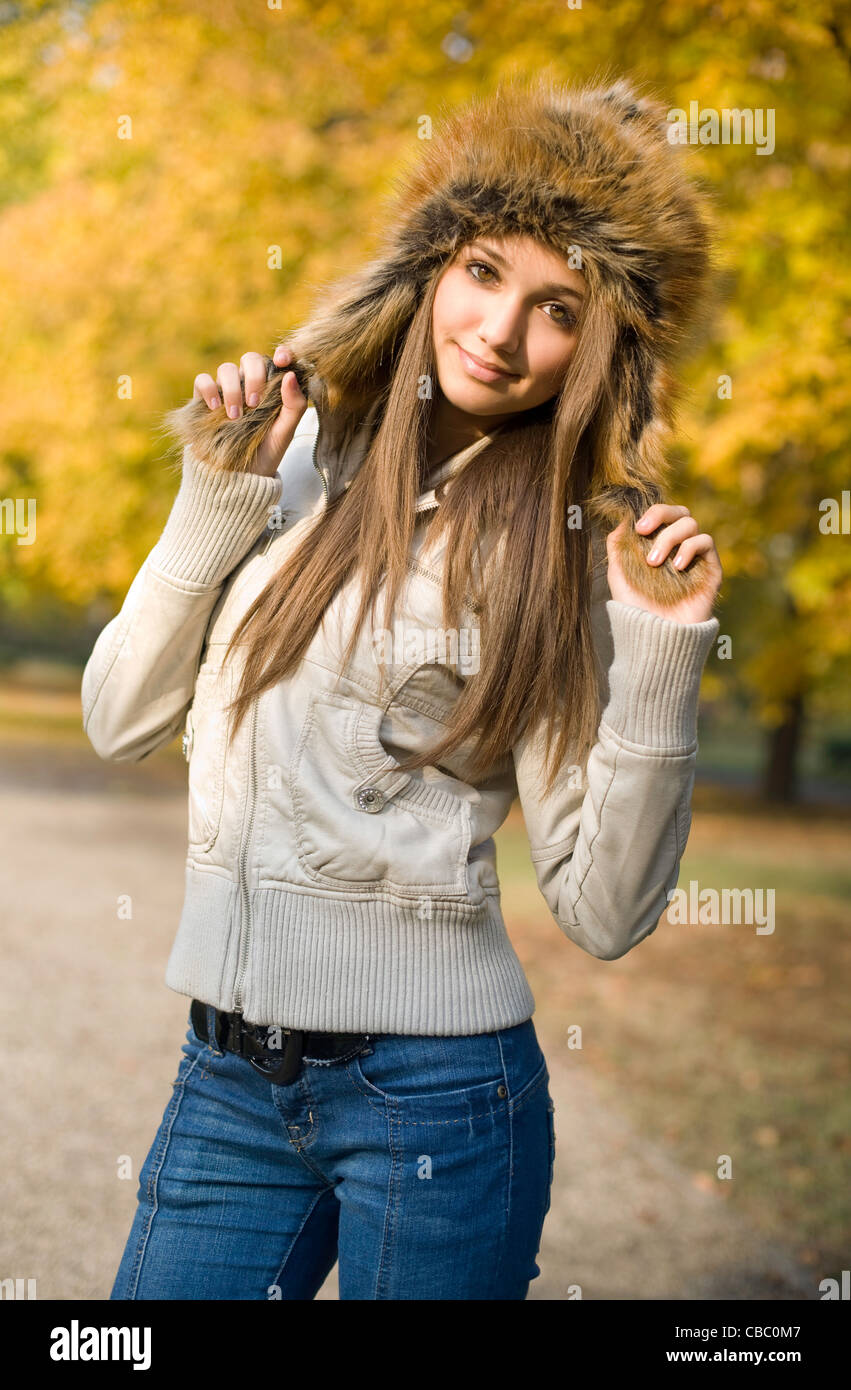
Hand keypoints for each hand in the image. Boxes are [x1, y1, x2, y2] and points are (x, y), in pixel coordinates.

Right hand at [191, 345, 307, 475]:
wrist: (239, 476)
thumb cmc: (266, 452)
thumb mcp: (286, 432)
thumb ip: (294, 405)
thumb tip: (289, 375)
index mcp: (272, 388)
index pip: (277, 360)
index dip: (281, 353)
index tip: (282, 359)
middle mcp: (249, 384)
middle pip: (250, 359)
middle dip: (254, 376)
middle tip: (255, 403)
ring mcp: (227, 391)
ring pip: (226, 369)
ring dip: (232, 389)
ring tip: (236, 415)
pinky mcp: (205, 399)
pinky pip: (203, 381)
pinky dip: (209, 390)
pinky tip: (216, 408)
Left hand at [606, 503, 721, 623]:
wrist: (656, 637)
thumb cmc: (636, 609)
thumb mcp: (619, 575)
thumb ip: (618, 545)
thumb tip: (621, 517)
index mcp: (658, 545)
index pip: (662, 515)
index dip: (652, 511)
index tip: (638, 526)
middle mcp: (678, 548)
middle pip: (680, 512)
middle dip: (661, 513)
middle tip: (644, 530)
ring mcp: (695, 557)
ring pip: (691, 523)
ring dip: (670, 537)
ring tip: (655, 563)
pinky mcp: (711, 569)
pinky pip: (706, 542)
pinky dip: (690, 547)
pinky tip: (677, 566)